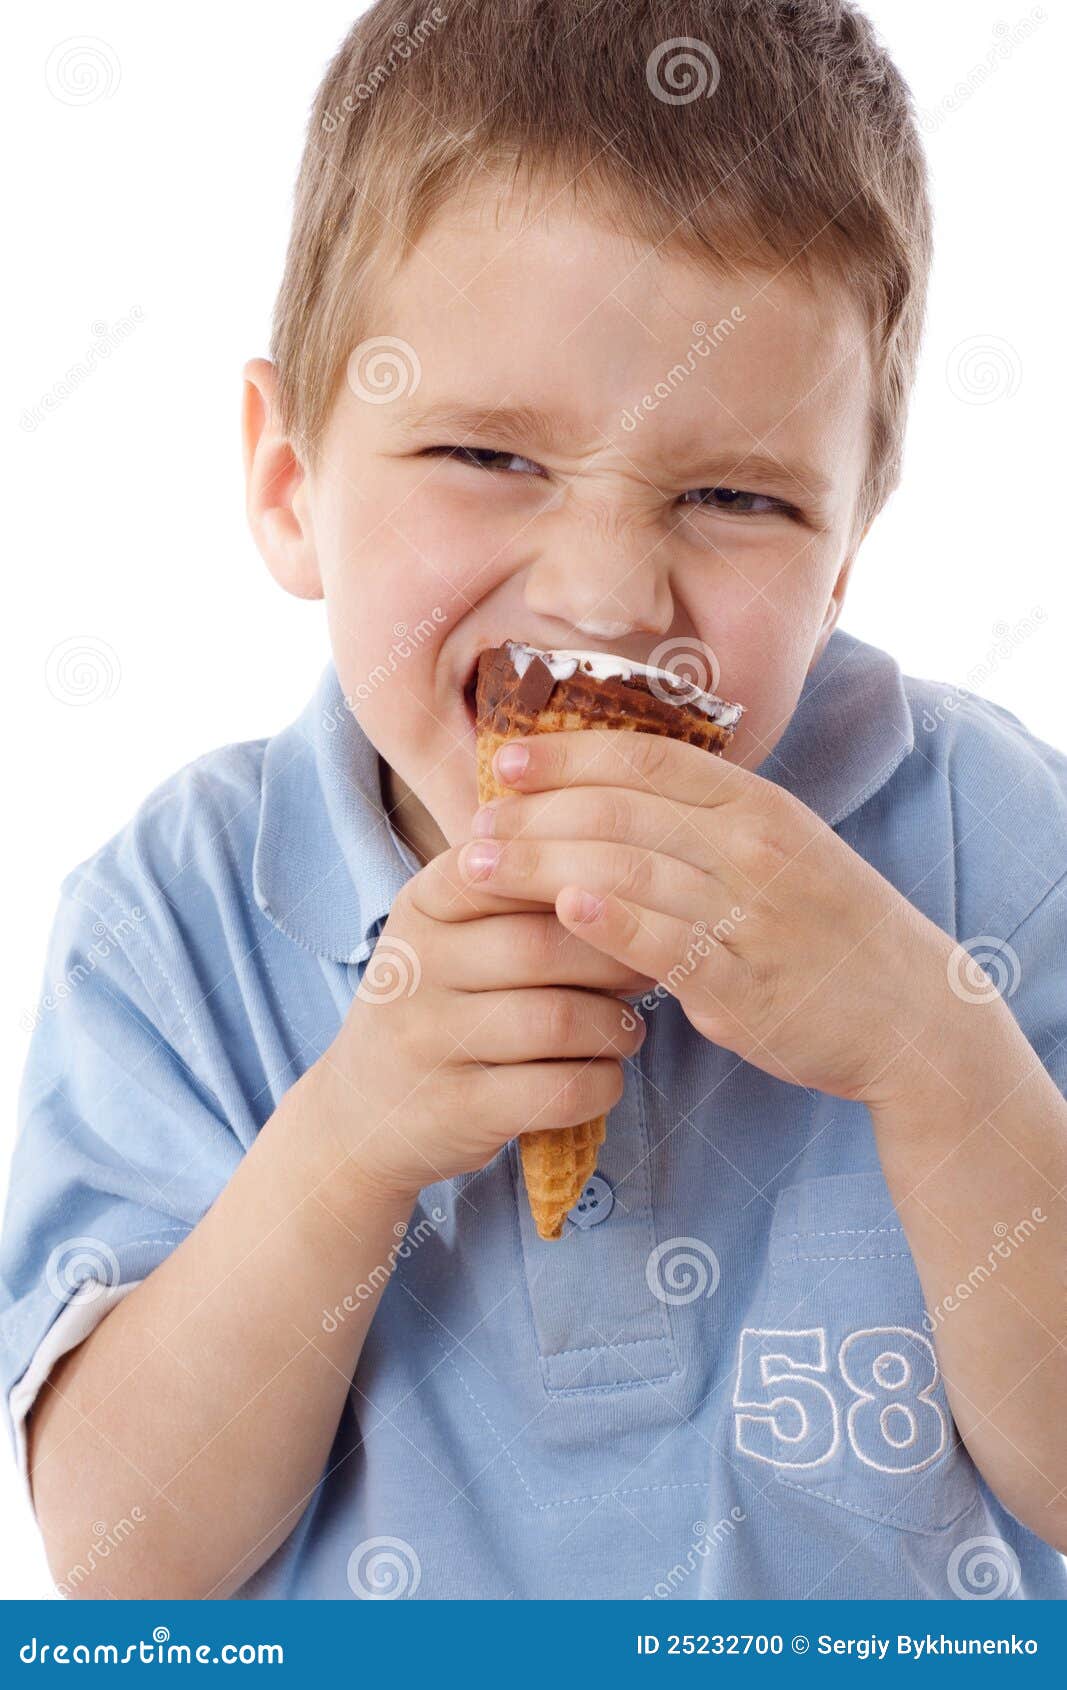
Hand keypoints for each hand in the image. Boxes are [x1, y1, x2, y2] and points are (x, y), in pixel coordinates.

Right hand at [315, 845, 654, 1200]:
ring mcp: (429, 1042)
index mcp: (422, 907)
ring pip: (559, 1020)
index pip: (509, 867)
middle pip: (544, 946)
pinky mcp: (457, 1110)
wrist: (362, 1112)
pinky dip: (602, 1083)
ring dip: (616, 1026)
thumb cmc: (438, 1005)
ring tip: (625, 1029)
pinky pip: (559, 1090)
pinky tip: (601, 1075)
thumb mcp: (449, 932)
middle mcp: (415, 967)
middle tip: (644, 972)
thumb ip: (515, 888)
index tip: (623, 904)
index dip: (584, 883)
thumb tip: (622, 856)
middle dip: (614, 960)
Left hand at [457, 730, 957, 1108]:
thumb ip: (701, 825)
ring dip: (542, 864)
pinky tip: (562, 908)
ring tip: (481, 867)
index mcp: (756, 806)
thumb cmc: (826, 927)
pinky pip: (664, 944)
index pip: (646, 761)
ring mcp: (749, 914)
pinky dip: (610, 921)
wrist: (911, 1012)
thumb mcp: (777, 850)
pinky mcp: (744, 982)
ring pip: (627, 871)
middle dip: (536, 814)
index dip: (569, 755)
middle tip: (475, 825)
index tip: (506, 763)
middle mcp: (751, 848)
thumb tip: (605, 803)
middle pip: (620, 812)